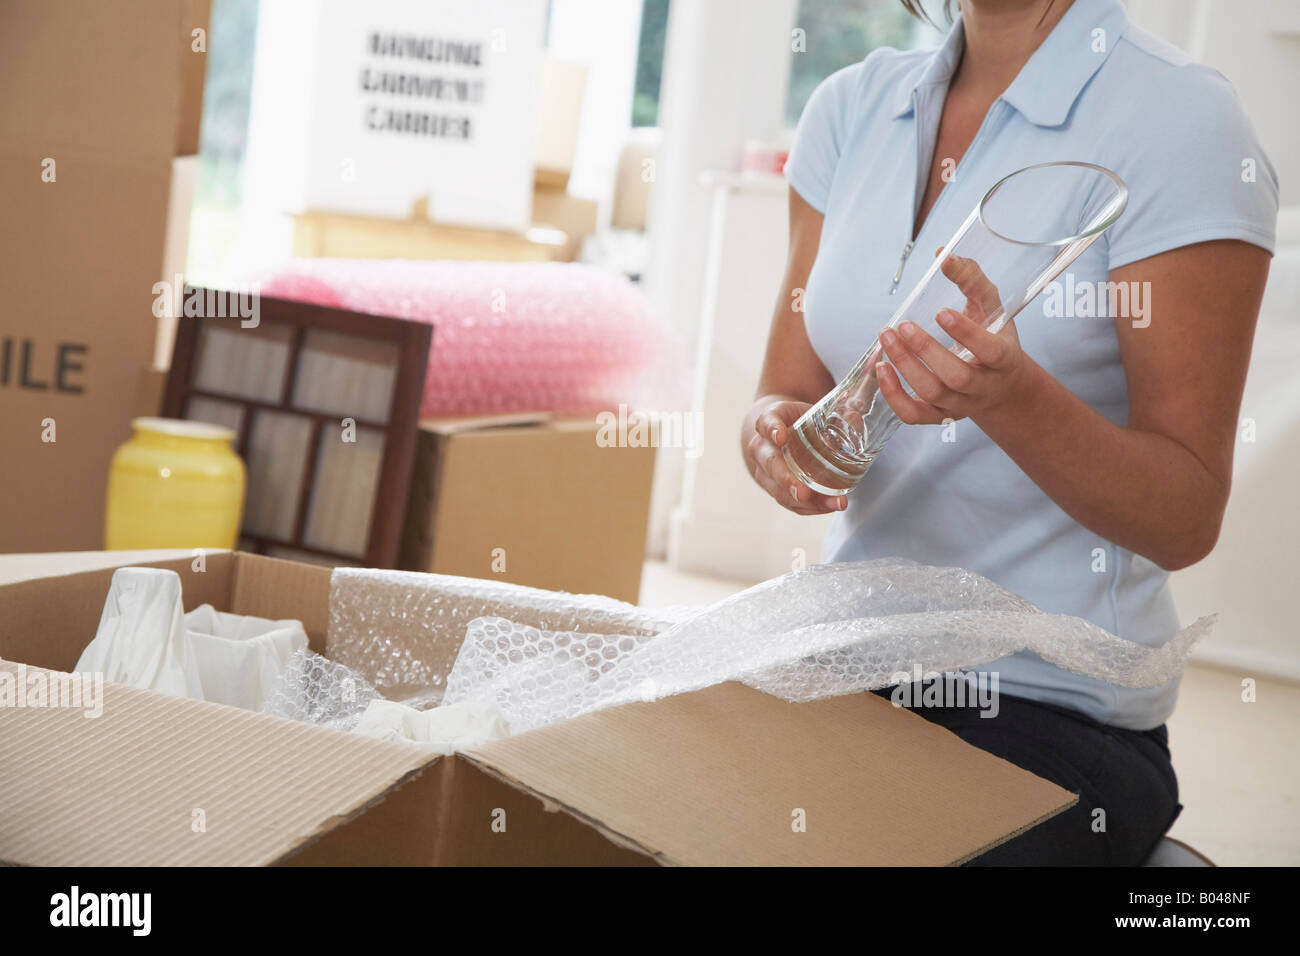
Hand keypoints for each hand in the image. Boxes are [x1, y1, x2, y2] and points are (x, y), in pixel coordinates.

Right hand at [743, 397, 846, 514]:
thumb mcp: (809, 410)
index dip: (772, 429)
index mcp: (770, 420)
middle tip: (802, 492)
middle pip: (770, 463)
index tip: (780, 436)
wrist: (774, 435)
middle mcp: (762, 448)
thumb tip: (856, 418)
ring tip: (831, 504)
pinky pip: (790, 502)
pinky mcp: (775, 489)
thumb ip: (833, 414)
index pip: (766, 422)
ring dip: (805, 501)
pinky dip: (812, 507)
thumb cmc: (795, 420)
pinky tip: (831, 506)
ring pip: (779, 489)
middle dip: (786, 479)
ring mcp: (765, 472)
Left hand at [877, 254, 1034, 423]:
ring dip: (905, 366)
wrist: (1001, 385)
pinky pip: (913, 414)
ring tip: (886, 338)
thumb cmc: (994, 337)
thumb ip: (972, 279)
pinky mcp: (939, 416)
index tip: (941, 312)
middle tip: (902, 326)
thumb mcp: (991, 307)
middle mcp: (983, 386)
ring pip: (932, 393)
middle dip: (925, 351)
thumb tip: (943, 255)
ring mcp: (960, 404)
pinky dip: (893, 395)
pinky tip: (881, 368)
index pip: (990, 351)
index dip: (966, 334)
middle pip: (956, 377)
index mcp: (1004, 358)